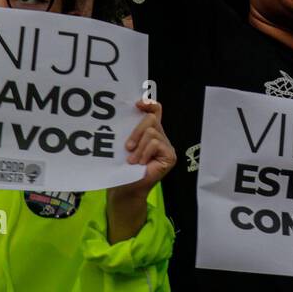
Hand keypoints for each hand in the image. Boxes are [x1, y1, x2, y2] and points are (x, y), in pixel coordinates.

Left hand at [106, 99, 175, 242]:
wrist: (125, 188)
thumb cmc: (123, 168)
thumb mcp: (124, 145)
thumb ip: (128, 130)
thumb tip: (123, 113)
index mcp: (150, 131)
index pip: (155, 110)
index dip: (148, 103)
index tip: (136, 105)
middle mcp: (160, 136)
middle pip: (151, 119)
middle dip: (136, 131)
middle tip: (127, 147)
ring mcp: (167, 146)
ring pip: (151, 132)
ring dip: (139, 147)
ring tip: (133, 160)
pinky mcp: (170, 156)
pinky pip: (155, 143)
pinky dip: (145, 153)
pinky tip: (141, 163)